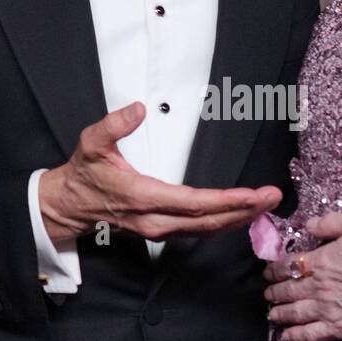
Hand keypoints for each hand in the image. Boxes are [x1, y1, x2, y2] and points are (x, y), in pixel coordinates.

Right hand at [39, 101, 281, 242]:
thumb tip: (139, 108)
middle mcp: (155, 221)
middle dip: (244, 210)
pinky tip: (242, 215)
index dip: (225, 201)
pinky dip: (225, 223)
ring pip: (206, 230)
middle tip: (273, 196)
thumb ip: (114, 125)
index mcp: (142, 197)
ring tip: (266, 204)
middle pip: (208, 220)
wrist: (69, 207)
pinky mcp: (162, 232)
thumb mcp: (91, 143)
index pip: (192, 203)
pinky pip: (199, 231)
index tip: (251, 194)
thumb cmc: (83, 174)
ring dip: (239, 218)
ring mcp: (159, 230)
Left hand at [263, 211, 341, 340]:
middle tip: (267, 294)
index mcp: (320, 261)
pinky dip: (295, 336)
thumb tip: (308, 225)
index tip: (268, 272)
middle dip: (274, 292)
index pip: (288, 265)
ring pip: (294, 313)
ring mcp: (326, 309)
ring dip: (279, 313)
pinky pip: (310, 335)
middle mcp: (317, 286)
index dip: (274, 269)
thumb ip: (330, 223)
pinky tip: (287, 337)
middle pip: (288, 290)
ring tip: (272, 314)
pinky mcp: (339, 328)